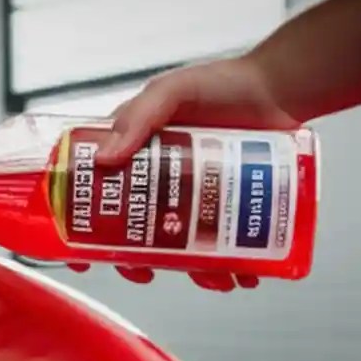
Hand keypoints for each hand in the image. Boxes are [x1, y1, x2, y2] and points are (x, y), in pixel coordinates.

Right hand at [77, 55, 291, 291]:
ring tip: (211, 277)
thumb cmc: (222, 83)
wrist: (281, 90)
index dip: (82, 227)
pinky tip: (241, 274)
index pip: (96, 192)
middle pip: (134, 231)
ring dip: (190, 269)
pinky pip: (221, 243)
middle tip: (144, 273)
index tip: (79, 256)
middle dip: (136, 261)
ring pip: (180, 245)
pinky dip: (229, 264)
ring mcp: (193, 196)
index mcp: (133, 152)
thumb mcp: (172, 90)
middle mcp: (158, 179)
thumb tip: (105, 158)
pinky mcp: (226, 205)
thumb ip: (138, 117)